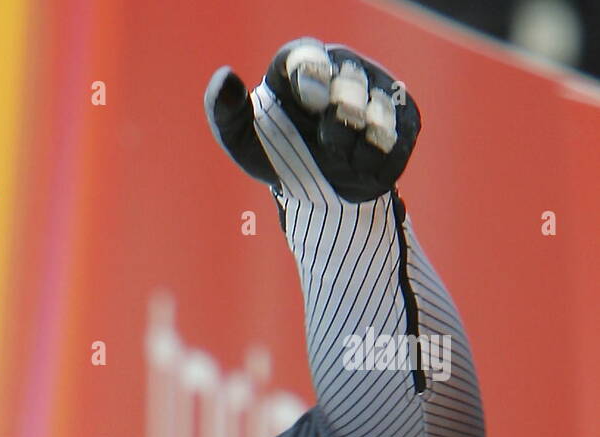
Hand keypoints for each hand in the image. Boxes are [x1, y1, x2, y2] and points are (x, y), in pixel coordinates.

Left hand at [205, 37, 420, 202]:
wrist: (314, 188)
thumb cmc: (276, 153)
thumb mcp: (242, 140)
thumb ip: (227, 111)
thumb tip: (225, 76)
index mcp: (303, 66)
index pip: (306, 55)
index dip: (311, 72)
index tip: (309, 97)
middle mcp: (344, 70)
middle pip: (349, 86)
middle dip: (335, 121)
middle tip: (324, 141)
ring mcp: (379, 93)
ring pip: (375, 116)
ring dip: (350, 147)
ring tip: (336, 156)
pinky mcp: (404, 121)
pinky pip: (393, 142)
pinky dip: (369, 163)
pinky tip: (357, 166)